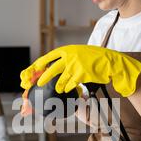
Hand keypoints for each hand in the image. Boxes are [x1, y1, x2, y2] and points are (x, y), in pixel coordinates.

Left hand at [20, 45, 140, 96]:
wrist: (109, 61)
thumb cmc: (92, 58)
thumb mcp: (77, 53)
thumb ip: (65, 59)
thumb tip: (50, 68)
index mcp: (66, 50)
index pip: (48, 57)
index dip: (38, 65)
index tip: (32, 71)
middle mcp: (69, 57)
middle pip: (51, 69)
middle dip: (43, 78)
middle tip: (39, 84)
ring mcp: (75, 66)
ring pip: (61, 80)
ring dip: (59, 86)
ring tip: (59, 89)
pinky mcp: (81, 75)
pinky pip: (70, 85)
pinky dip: (68, 88)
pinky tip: (69, 89)